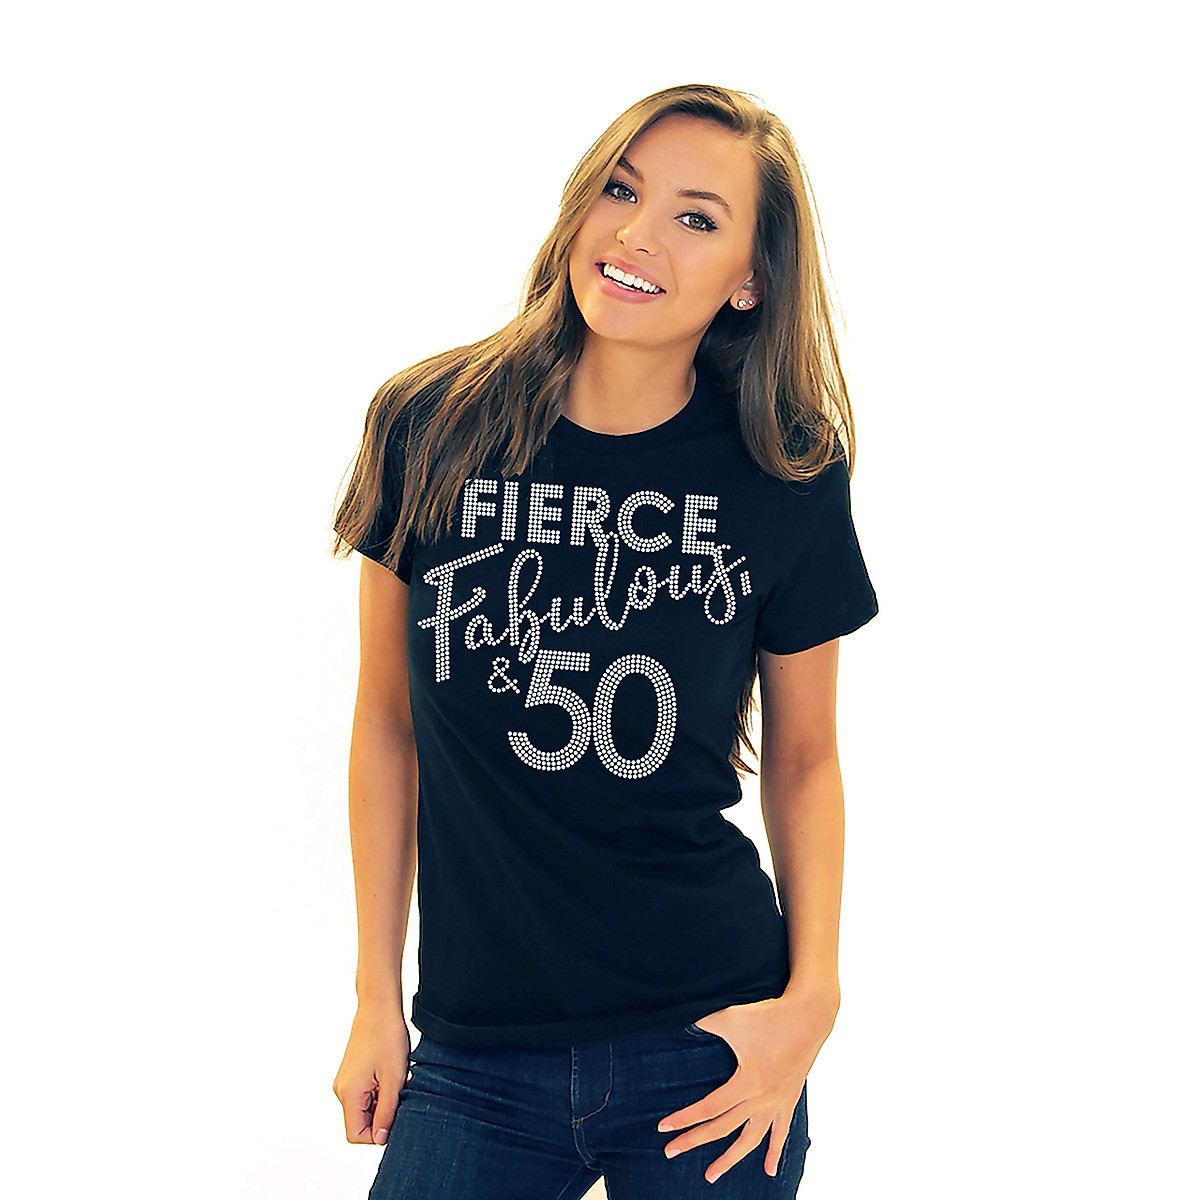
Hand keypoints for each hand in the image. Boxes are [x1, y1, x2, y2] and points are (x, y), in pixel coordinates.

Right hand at [332, 1001, 411, 1145]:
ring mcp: (345, 1082)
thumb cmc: (387, 1037)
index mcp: (349, 1093)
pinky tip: (391, 1075)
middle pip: (360, 1123)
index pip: (356, 1135)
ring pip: (364, 1109)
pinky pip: (364, 1095)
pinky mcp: (351, 1075)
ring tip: (397, 1081)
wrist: (378, 1007)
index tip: (397, 1114)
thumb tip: (380, 1139)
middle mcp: (341, 1090)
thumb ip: (387, 1112)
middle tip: (400, 1094)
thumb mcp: (394, 1078)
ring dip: (383, 1102)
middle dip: (382, 1115)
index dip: (378, 1133)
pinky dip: (379, 1092)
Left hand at [657, 986, 837, 1182]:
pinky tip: (770, 1170)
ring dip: (730, 1159)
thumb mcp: (731, 1017)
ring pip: (750, 1139)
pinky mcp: (789, 1099)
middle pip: (722, 1127)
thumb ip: (703, 1021)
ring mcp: (777, 1102)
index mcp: (747, 1083)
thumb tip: (680, 1018)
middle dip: (695, 1140)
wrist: (809, 1015)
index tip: (663, 1127)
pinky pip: (781, 1132)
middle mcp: (762, 1099)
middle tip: (670, 1152)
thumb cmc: (768, 1015)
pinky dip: (775, 1152)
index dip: (684, 1118)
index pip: (708, 1108)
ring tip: (711, 1176)